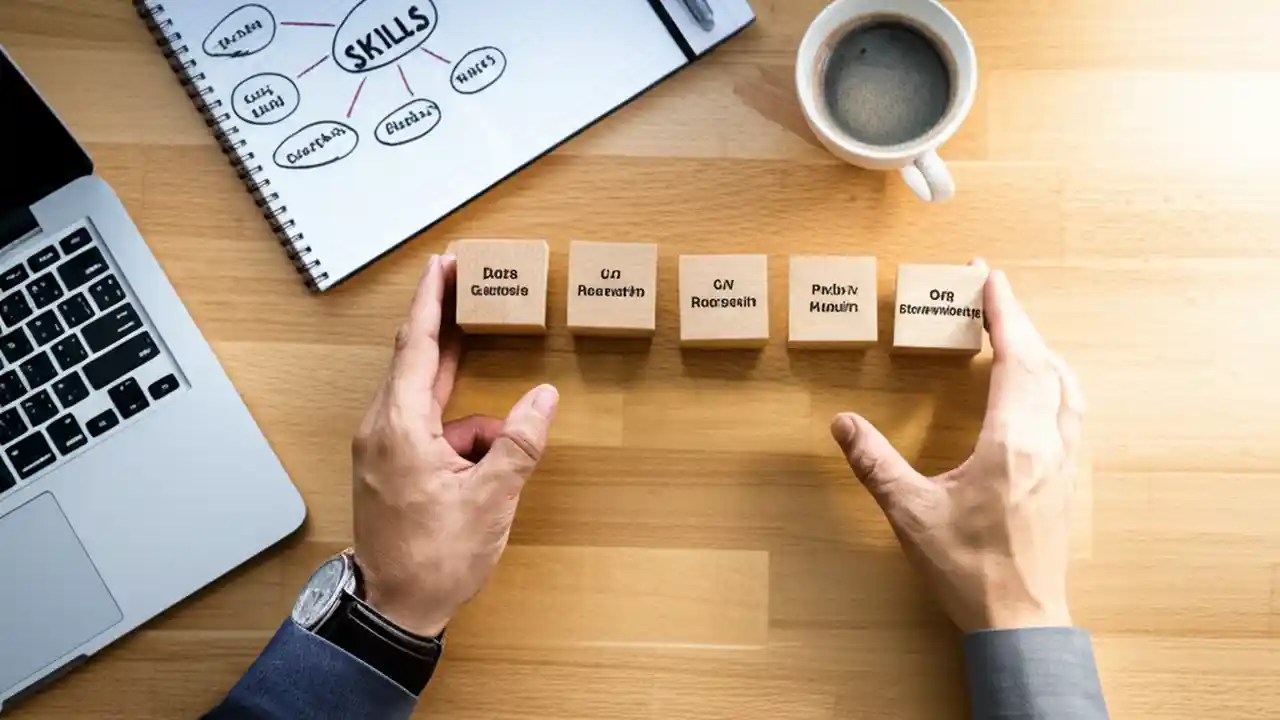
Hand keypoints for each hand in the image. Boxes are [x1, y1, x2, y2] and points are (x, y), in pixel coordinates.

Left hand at [352, 254, 558, 636]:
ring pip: (429, 403)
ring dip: (466, 409)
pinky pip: (428, 431)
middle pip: (417, 361)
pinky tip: (485, 472)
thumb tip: (544, 397)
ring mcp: (382, 447)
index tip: (443, 264)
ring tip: (495, 450)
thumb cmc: (434, 557)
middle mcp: (381, 427)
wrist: (392, 608)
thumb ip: (520, 442)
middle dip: (448, 332)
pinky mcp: (389, 466)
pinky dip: (460, 438)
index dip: (431, 300)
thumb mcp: (491, 498)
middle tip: (472, 290)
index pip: (415, 344)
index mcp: (400, 425)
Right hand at [831, 264, 1084, 631]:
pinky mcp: (1066, 482)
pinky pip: (1070, 413)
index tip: (990, 276)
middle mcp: (1048, 443)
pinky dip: (1053, 384)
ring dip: (1041, 352)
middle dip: (1020, 322)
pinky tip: (1036, 394)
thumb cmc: (969, 569)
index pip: (1016, 358)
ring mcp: (1064, 463)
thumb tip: (844, 423)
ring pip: (1065, 387)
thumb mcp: (911, 514)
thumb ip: (875, 463)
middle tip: (993, 294)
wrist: (1021, 621)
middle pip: (1045, 363)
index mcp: (1013, 442)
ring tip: (1015, 336)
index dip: (1004, 312)